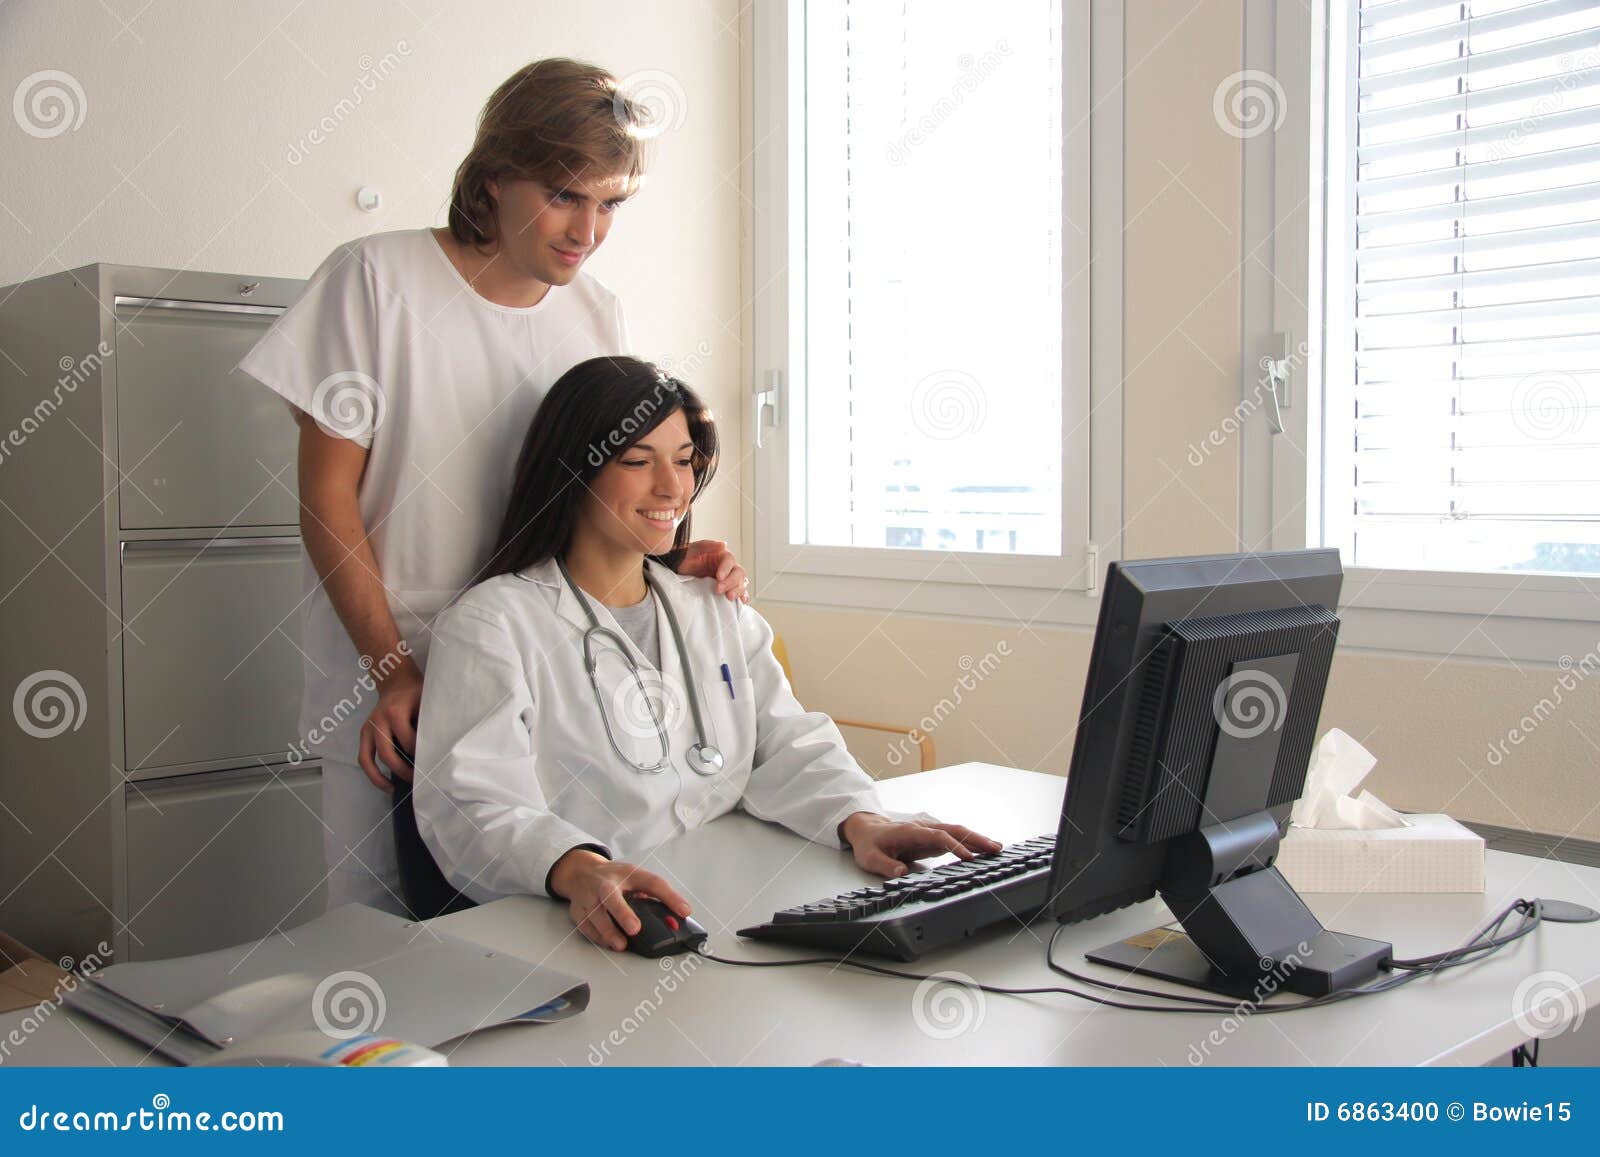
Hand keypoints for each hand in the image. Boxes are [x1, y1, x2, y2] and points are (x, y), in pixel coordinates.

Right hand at [357, 656, 422, 791]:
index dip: (419, 753)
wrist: (396, 682)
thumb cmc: (416, 694)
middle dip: (402, 770)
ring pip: (370, 758)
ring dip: (382, 777)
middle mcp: (378, 720)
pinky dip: (371, 773)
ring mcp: (369, 728)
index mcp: (395, 711)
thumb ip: (431, 719)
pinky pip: (363, 757)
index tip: (431, 763)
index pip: (407, 738)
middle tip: (418, 780)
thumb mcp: (426, 701)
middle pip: (387, 752)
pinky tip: (386, 785)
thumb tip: (444, 744)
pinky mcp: (364, 734)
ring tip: (396, 789)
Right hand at [548, 850, 692, 951]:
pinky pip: (586, 926)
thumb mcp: (638, 879)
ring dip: (608, 931)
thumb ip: (657, 896)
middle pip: (611, 896)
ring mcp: (588, 896)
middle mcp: (605, 883)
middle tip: (634, 928)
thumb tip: (678, 916)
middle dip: (622, 912)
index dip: (670, 897)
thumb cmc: (615, 879)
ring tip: (621, 945)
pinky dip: (597, 937)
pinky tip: (608, 943)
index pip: (652, 882)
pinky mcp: (577, 911)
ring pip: (595, 914)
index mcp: (627, 874)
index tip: (684, 911)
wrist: (582, 872)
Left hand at [677, 538, 748, 602]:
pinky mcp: (725, 589)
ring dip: (738, 590)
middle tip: (719, 590)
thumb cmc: (682, 559)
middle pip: (738, 572)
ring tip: (729, 597)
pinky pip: (738, 592)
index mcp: (720, 555)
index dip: (726, 568)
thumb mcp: (690, 549)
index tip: (719, 577)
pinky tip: (741, 601)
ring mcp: (727, 579)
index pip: (730, 560)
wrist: (674, 571)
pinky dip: (742, 596)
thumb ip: (706, 545)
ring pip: (741, 583)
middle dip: (731, 582)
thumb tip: (724, 544)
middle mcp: (726, 567)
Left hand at [838, 812, 1002, 877]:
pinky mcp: (932, 838)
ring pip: (957, 832)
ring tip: (997, 848)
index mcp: (910, 831)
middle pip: (954, 830)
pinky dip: (969, 843)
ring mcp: (929, 832)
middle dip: (975, 838)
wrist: (867, 829)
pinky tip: (982, 850)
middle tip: (996, 849)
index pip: (938, 837)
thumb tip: (901, 873)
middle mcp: (924, 828)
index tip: (969, 857)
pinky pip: (954, 838)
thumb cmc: (869, 844)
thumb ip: (885, 866)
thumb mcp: (870, 858)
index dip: (955, 846)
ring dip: (976, 839)